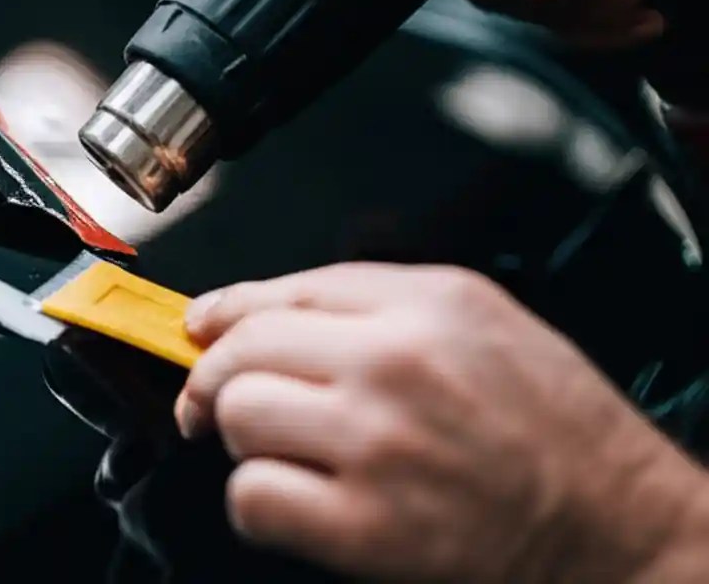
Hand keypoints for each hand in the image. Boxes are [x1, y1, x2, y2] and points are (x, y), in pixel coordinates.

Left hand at [177, 263, 708, 582]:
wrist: (618, 529)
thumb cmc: (556, 430)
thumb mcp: (484, 322)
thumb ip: (376, 302)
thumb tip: (260, 307)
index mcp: (428, 306)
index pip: (286, 289)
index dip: (225, 308)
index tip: (200, 325)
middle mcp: (396, 365)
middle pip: (245, 349)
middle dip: (217, 375)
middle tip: (216, 398)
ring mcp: (377, 447)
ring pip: (238, 417)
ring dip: (243, 437)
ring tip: (280, 449)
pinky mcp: (365, 528)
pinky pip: (254, 497)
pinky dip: (258, 501)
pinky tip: (295, 499)